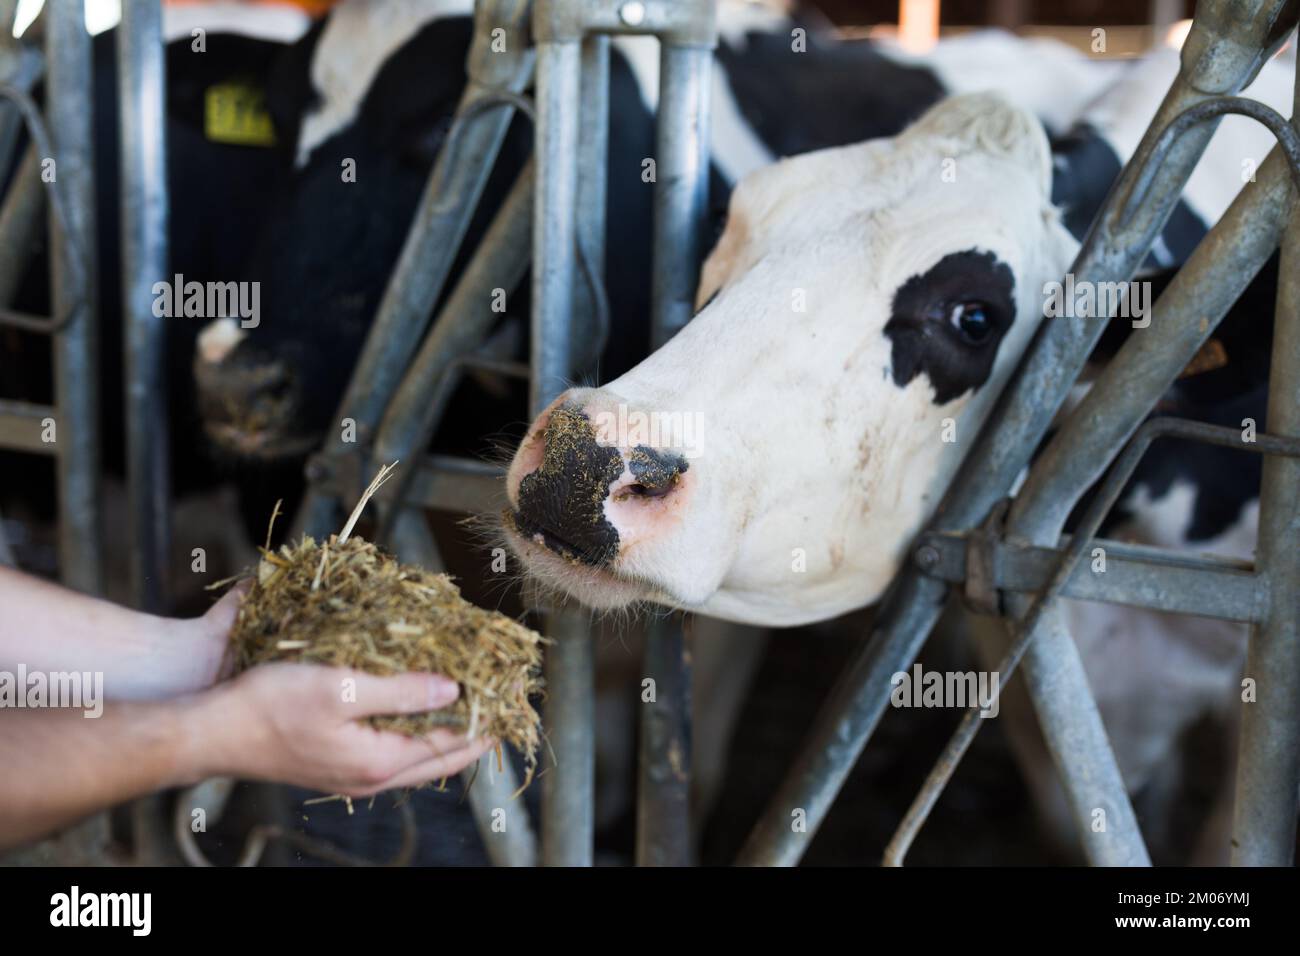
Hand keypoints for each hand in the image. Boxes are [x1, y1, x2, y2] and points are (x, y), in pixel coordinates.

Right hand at [193, 663, 493, 795]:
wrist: (211, 732)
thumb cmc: (269, 706)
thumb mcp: (342, 687)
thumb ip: (401, 690)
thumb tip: (453, 689)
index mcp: (380, 761)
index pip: (452, 743)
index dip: (486, 716)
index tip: (512, 692)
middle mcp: (372, 776)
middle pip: (442, 758)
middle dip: (476, 730)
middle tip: (502, 700)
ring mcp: (353, 774)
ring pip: (418, 756)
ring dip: (445, 730)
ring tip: (468, 699)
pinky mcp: (337, 764)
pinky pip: (394, 751)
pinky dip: (414, 730)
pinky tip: (415, 707)